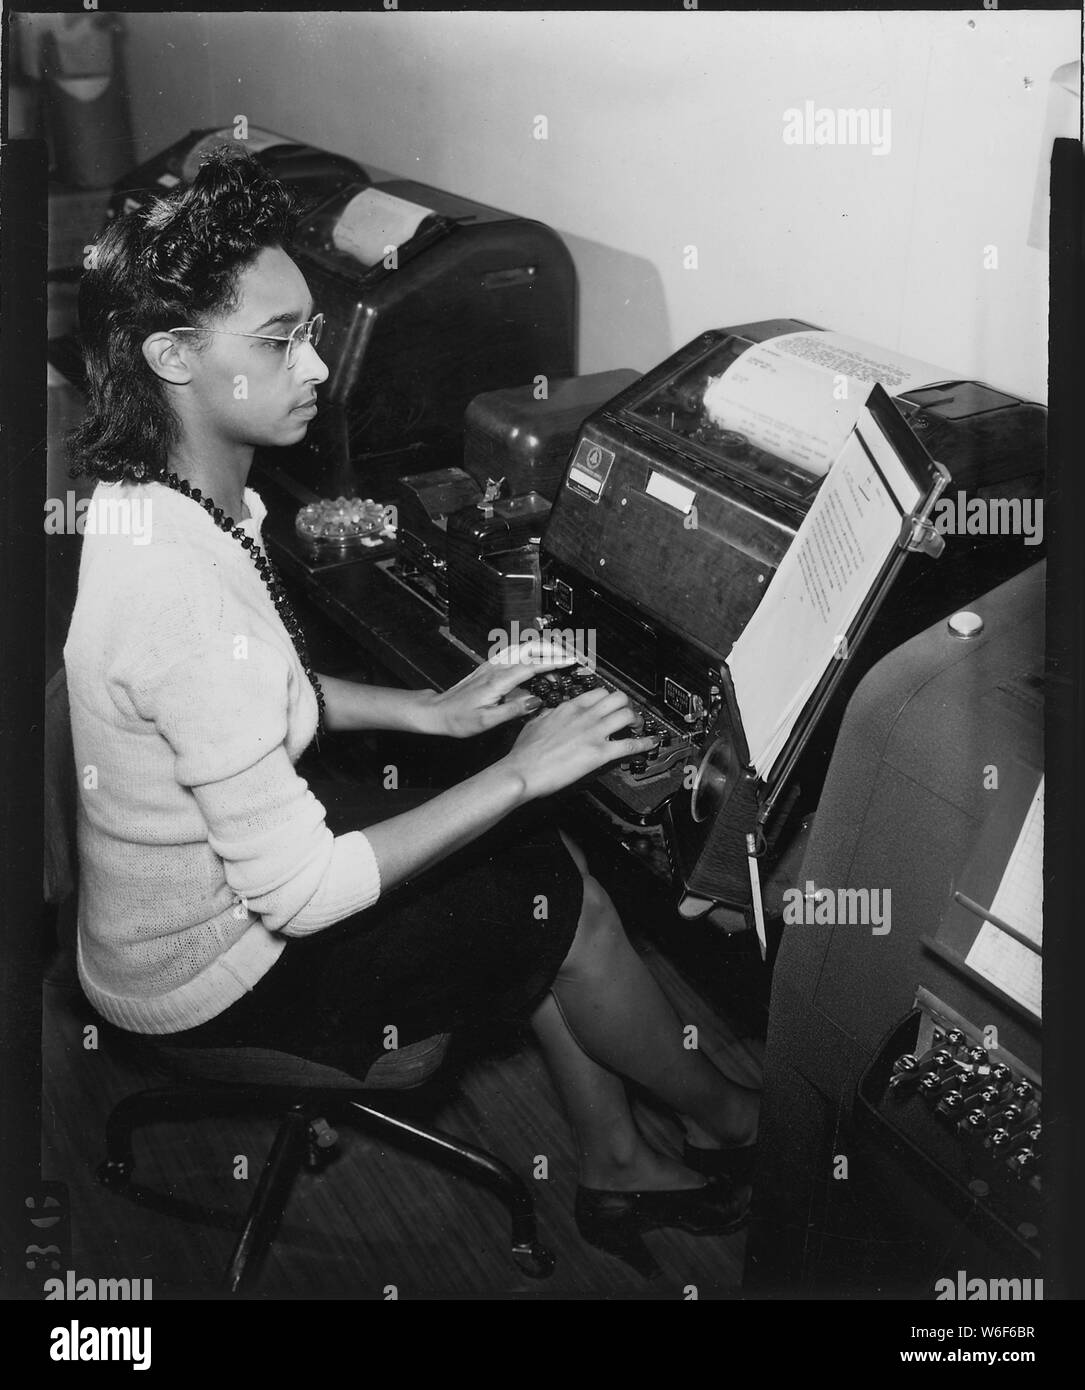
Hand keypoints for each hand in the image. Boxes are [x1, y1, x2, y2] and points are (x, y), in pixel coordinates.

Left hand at [427, 636, 581, 739]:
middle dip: (553, 649)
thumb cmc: (458, 718)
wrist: (438, 711)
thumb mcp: (486, 721)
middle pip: (529, 648)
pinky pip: (515, 652)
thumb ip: (513, 710)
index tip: (570, 661)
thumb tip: (535, 701)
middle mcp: (495, 668)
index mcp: (497, 681)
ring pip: (523, 647)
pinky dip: (531, 651)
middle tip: (572, 656)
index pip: (531, 665)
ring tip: (560, 656)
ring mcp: (492, 665)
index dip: (552, 662)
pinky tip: (537, 657)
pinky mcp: (489, 666)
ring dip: (543, 648)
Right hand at [501, 685, 659, 800]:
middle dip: (627, 705)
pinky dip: (644, 743)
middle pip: (617, 698)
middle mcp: (584, 716)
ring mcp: (593, 733)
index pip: (597, 693)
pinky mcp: (599, 753)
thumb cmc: (523, 753)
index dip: (609, 699)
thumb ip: (547, 716)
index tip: (612, 705)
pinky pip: (630, 744)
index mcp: (568, 708)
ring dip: (637, 721)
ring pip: (627, 714)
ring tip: (638, 728)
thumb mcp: (534, 724)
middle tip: (628, 715)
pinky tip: (650, 744)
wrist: (521, 771)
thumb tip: (550, 714)